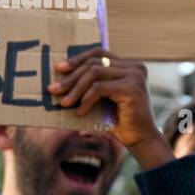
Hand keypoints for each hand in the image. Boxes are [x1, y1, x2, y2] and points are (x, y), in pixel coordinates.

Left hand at [49, 49, 170, 168]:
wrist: (141, 140)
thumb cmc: (120, 121)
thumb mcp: (103, 98)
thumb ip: (92, 85)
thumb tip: (61, 79)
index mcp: (130, 66)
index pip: (99, 53)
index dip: (77, 59)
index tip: (59, 69)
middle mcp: (135, 67)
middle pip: (94, 62)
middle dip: (71, 77)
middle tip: (53, 89)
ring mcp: (135, 76)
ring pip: (94, 73)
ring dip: (75, 89)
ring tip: (64, 103)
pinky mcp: (131, 88)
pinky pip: (99, 88)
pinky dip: (86, 100)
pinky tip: (80, 112)